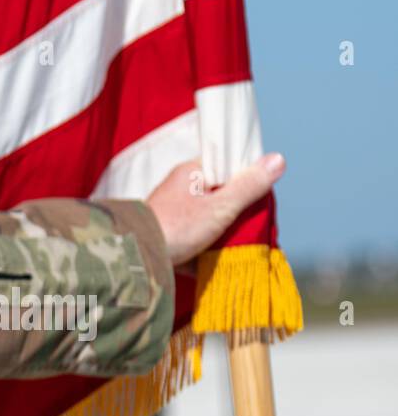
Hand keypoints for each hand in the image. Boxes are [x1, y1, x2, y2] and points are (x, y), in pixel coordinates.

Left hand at [145, 153, 285, 268]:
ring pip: (210, 216)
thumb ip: (248, 186)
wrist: (137, 257)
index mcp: (191, 173)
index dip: (247, 180)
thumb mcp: (220, 207)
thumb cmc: (177, 227)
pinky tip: (219, 257)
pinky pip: (197, 234)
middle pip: (220, 194)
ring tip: (241, 244)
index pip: (226, 167)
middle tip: (255, 226)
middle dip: (238, 211)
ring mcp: (174, 210)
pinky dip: (209, 245)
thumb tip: (278, 158)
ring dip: (225, 231)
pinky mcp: (171, 232)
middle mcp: (180, 187)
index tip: (262, 198)